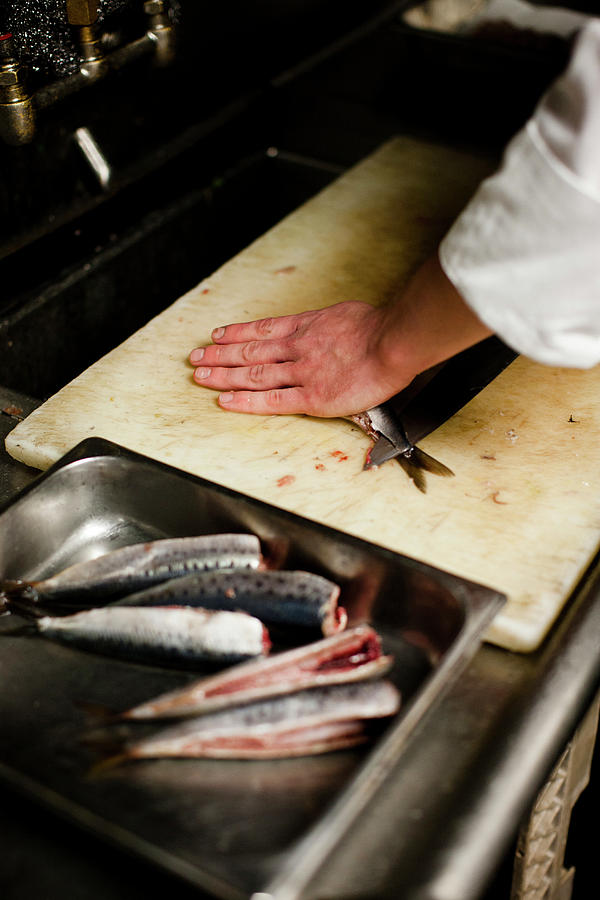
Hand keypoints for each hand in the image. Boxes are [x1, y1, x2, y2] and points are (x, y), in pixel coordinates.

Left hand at [189, 254, 491, 417]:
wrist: (393, 343)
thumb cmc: (380, 329)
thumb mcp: (348, 315)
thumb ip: (332, 325)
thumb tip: (331, 328)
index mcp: (307, 327)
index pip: (263, 330)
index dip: (237, 334)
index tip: (218, 335)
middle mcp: (297, 348)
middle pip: (249, 351)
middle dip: (219, 354)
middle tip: (196, 357)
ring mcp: (302, 373)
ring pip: (253, 374)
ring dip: (223, 374)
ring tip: (200, 376)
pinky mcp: (312, 397)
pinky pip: (271, 400)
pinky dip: (245, 400)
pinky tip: (225, 400)